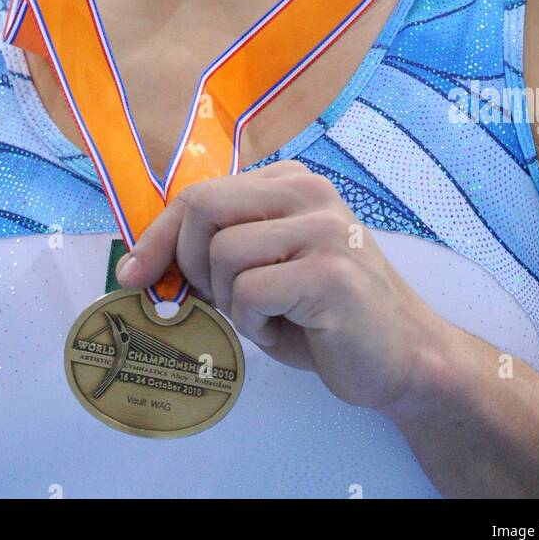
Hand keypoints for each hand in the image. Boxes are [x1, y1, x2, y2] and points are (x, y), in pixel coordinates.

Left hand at [115, 159, 452, 412]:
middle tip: (219, 301)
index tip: (132, 274)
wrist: (406, 357)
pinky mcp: (330, 273)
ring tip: (268, 316)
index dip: (157, 236)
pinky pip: (250, 294)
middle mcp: (308, 193)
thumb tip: (143, 262)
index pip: (200, 193)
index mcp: (291, 183)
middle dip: (188, 264)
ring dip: (231, 302)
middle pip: (202, 207)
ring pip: (222, 256)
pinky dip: (254, 324)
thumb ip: (220, 248)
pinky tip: (287, 329)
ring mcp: (323, 229)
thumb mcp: (268, 267)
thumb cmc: (326, 316)